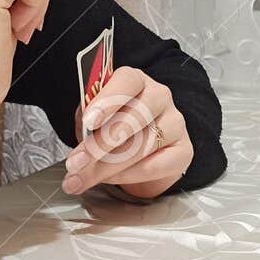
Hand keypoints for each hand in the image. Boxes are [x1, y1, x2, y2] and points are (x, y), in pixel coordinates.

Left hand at [63, 67, 193, 200]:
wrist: (138, 157)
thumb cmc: (112, 129)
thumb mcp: (94, 118)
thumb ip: (87, 119)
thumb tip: (83, 133)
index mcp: (136, 80)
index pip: (127, 81)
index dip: (107, 100)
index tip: (89, 121)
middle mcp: (159, 97)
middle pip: (134, 117)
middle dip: (100, 144)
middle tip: (76, 163)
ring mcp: (175, 123)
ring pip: (141, 146)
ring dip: (106, 166)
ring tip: (81, 178)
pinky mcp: (183, 151)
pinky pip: (154, 166)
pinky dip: (127, 175)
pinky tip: (109, 179)